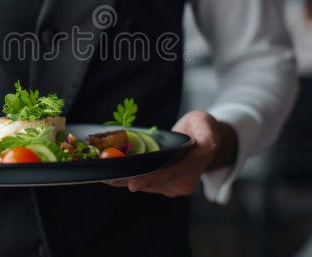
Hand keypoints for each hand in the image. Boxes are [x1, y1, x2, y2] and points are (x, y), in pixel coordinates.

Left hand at [105, 110, 236, 197]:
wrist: (207, 144)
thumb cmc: (203, 130)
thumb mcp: (207, 125)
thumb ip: (207, 135)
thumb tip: (207, 143)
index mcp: (195, 164)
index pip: (171, 174)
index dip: (151, 178)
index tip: (133, 183)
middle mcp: (184, 181)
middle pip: (154, 182)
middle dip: (130, 179)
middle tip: (107, 177)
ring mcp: (174, 186)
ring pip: (147, 185)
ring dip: (125, 181)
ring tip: (104, 176)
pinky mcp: (165, 186)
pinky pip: (145, 183)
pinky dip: (128, 179)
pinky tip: (111, 176)